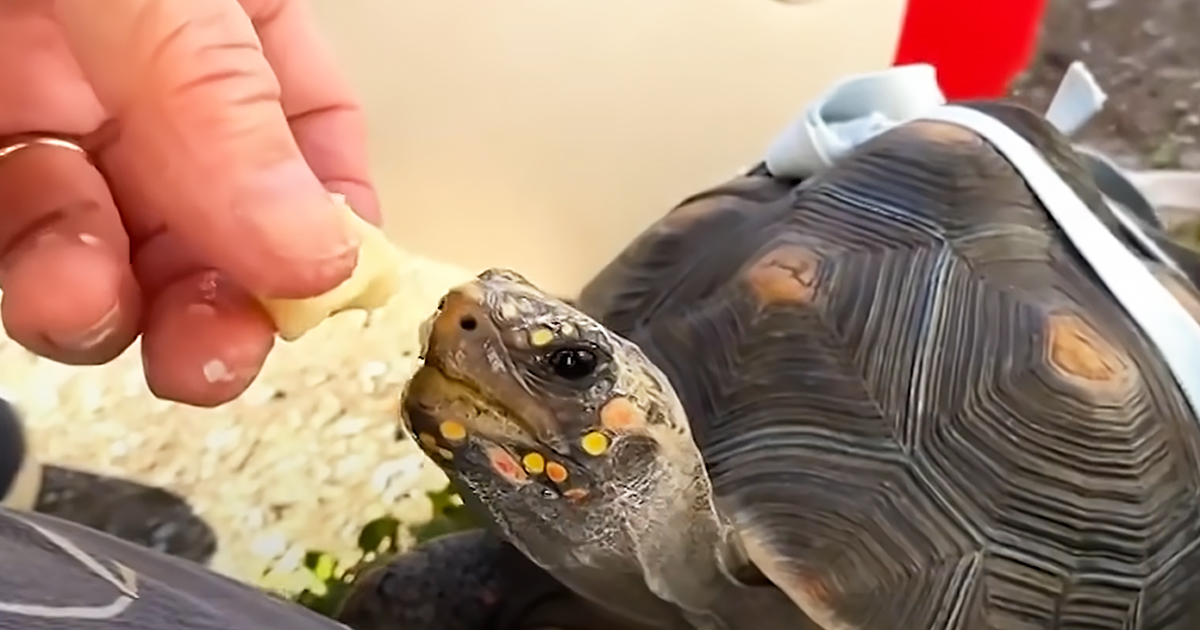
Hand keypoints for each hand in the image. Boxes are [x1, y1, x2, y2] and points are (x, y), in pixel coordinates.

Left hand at [0, 0, 378, 405]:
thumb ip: (213, 90)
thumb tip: (312, 241)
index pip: (297, 108)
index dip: (327, 201)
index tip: (330, 277)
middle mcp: (109, 52)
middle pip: (200, 198)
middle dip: (217, 286)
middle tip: (217, 346)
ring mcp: (14, 103)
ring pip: (88, 235)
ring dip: (102, 295)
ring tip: (86, 304)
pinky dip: (20, 280)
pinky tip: (34, 287)